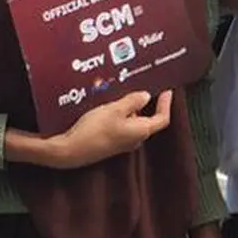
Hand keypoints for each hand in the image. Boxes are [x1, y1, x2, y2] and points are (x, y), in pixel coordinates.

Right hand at [44, 90, 174, 169]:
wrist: (70, 151)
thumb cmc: (94, 130)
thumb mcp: (114, 109)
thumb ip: (132, 101)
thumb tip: (146, 96)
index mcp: (141, 131)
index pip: (162, 118)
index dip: (166, 104)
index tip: (166, 91)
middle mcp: (135, 139)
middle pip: (146, 119)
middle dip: (143, 103)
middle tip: (139, 87)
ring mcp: (122, 143)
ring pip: (132, 121)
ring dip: (129, 107)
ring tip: (120, 92)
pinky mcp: (110, 143)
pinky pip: (121, 125)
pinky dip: (119, 114)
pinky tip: (108, 105)